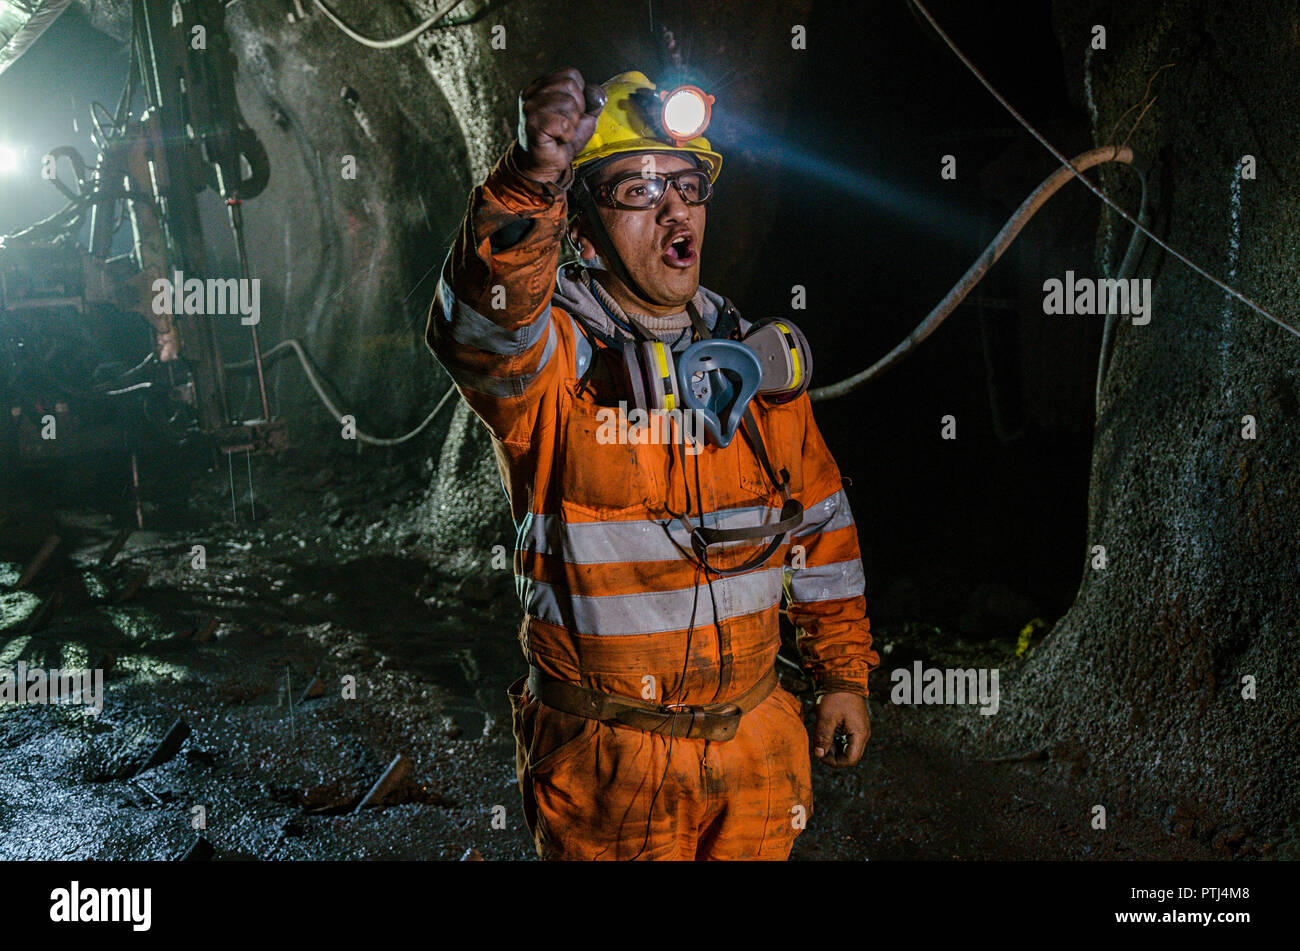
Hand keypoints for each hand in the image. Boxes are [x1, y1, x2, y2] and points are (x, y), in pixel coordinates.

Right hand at [516, 67, 605, 183]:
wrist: (546, 163)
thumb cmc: (561, 138)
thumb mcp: (584, 116)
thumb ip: (593, 101)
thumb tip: (597, 92)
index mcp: (542, 85)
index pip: (570, 74)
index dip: (579, 94)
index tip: (571, 111)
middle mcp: (532, 92)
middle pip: (569, 85)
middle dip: (577, 108)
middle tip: (566, 124)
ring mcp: (530, 108)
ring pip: (568, 103)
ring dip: (572, 123)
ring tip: (561, 132)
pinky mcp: (533, 125)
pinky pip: (563, 123)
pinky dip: (567, 135)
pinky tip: (558, 139)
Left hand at [812, 691, 869, 767]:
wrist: (841, 678)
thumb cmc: (835, 697)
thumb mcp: (826, 718)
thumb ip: (823, 738)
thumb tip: (819, 755)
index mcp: (859, 734)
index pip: (850, 759)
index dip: (834, 762)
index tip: (820, 754)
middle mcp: (862, 734)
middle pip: (849, 756)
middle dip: (833, 755)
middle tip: (820, 745)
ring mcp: (859, 729)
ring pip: (846, 748)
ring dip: (833, 747)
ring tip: (822, 735)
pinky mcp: (853, 725)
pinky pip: (845, 739)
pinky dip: (835, 739)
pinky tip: (826, 730)